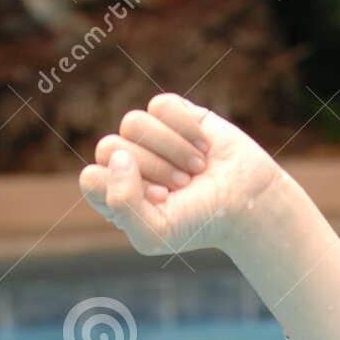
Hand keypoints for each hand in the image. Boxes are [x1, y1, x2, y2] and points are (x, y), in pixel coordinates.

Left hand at [79, 92, 284, 257]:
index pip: (92, 178)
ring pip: (132, 122)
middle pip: (110, 147)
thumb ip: (122, 205)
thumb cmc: (199, 224)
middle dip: (151, 168)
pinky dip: (186, 128)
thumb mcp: (155, 233)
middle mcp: (125, 164)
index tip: (160, 200)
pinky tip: (203, 147)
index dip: (123, 188)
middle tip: (181, 186)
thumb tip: (119, 157)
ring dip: (170, 149)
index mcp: (114, 196)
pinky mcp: (172, 114)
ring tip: (195, 169)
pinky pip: (161, 105)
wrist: (246, 202)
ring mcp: (147, 137)